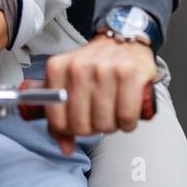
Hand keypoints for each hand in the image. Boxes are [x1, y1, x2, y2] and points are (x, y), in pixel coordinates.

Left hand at [44, 35, 157, 153]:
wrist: (123, 38)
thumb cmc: (95, 64)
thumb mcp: (69, 82)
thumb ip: (60, 115)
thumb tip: (65, 147)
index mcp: (58, 68)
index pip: (57, 120)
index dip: (69, 130)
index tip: (78, 123)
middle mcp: (79, 67)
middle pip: (81, 125)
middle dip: (92, 129)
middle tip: (98, 117)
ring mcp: (104, 69)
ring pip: (105, 124)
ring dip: (112, 126)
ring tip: (113, 112)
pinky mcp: (129, 73)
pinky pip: (126, 116)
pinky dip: (128, 122)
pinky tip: (127, 113)